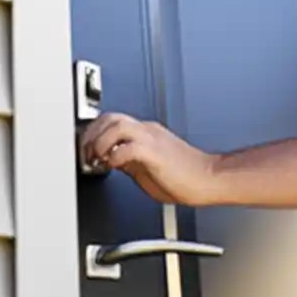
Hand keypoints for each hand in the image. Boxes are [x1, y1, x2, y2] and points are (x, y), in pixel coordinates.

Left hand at [79, 113, 218, 205]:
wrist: (209, 179)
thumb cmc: (187, 177)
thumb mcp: (149, 167)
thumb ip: (131, 160)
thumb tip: (113, 160)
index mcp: (147, 134)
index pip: (112, 122)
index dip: (94, 135)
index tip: (87, 153)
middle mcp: (148, 131)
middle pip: (110, 117)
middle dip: (91, 135)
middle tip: (86, 154)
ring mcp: (152, 139)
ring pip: (117, 124)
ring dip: (100, 141)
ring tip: (97, 158)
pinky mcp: (156, 153)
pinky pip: (129, 147)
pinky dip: (115, 155)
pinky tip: (114, 165)